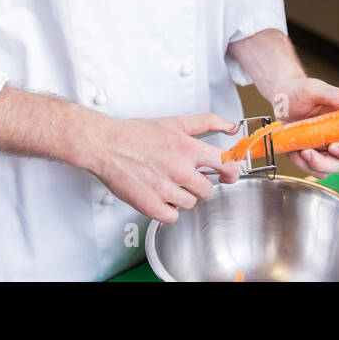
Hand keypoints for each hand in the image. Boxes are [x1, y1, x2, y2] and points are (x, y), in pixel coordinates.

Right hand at [84, 112, 241, 224]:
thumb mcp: (176, 122)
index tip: (227, 174)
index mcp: (189, 149)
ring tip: (166, 182)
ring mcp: (166, 190)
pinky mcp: (151, 206)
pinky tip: (159, 195)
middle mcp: (180, 170)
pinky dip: (167, 210)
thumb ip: (207, 123)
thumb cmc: (137, 134)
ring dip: (181, 196)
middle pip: (207, 189)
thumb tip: (231, 126)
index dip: (230, 171)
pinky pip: (172, 217)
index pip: (226, 166)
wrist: (107, 145)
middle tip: (182, 175)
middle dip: (197, 183)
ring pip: (190, 203)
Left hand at [267, 76, 338, 178]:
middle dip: (330, 162)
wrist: (281, 99)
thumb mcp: (314, 89)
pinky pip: (314, 171)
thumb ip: (335, 94)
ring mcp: (328, 149)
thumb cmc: (300, 90)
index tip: (334, 146)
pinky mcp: (314, 156)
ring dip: (315, 165)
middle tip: (310, 153)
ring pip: (331, 169)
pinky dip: (303, 165)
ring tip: (300, 151)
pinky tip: (294, 152)